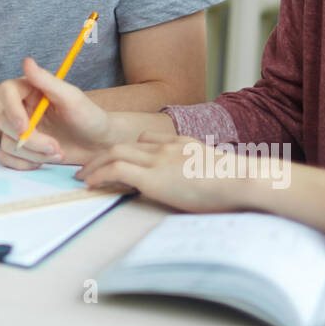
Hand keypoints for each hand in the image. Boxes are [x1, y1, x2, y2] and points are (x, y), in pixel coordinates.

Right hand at [0, 57, 115, 168]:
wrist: (100, 145)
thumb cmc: (89, 117)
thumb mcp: (72, 98)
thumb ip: (47, 81)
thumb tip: (27, 61)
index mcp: (30, 90)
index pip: (6, 91)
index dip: (11, 109)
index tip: (25, 127)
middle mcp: (21, 108)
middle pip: (5, 122)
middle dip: (31, 140)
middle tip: (56, 147)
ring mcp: (19, 130)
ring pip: (6, 143)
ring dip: (32, 154)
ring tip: (58, 154)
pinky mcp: (22, 149)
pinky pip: (6, 157)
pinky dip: (23, 164)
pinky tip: (44, 161)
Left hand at [77, 129, 249, 211]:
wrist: (243, 180)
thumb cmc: (238, 182)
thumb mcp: (217, 170)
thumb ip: (200, 171)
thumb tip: (200, 186)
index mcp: (182, 143)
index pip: (147, 139)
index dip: (128, 150)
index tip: (116, 159)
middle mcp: (167, 147)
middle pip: (124, 144)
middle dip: (102, 155)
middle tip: (87, 167)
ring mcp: (159, 160)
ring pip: (115, 154)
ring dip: (94, 166)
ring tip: (81, 177)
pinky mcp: (154, 177)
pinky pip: (117, 171)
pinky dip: (99, 176)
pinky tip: (90, 184)